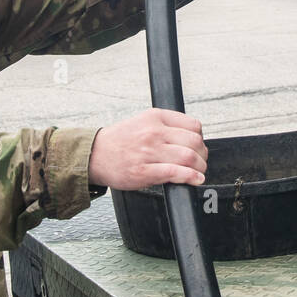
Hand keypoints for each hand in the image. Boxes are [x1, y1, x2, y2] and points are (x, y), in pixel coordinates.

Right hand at [88, 108, 208, 189]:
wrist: (94, 155)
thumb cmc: (119, 141)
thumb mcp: (143, 122)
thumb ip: (166, 127)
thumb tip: (192, 140)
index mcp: (155, 117)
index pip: (193, 125)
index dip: (200, 138)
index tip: (198, 146)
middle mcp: (153, 132)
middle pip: (194, 142)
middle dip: (202, 154)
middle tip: (200, 161)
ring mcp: (149, 152)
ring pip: (188, 157)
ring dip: (199, 167)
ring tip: (198, 171)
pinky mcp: (144, 172)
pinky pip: (176, 173)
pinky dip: (191, 177)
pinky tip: (196, 179)